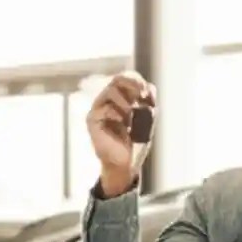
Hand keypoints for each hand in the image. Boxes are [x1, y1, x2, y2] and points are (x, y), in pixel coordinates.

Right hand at [86, 71, 156, 194]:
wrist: (126, 162)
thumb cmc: (135, 140)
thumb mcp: (147, 118)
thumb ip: (149, 102)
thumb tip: (149, 87)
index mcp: (121, 96)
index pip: (126, 78)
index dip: (136, 80)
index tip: (146, 91)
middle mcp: (108, 99)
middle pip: (117, 79)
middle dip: (132, 84)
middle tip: (142, 94)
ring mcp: (98, 108)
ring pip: (111, 91)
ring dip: (126, 102)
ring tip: (131, 116)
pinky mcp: (92, 119)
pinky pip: (105, 108)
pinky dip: (117, 114)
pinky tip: (123, 125)